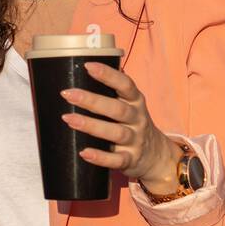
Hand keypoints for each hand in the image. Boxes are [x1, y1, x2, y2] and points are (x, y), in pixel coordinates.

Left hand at [59, 61, 182, 192]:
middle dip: (92, 100)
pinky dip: (101, 157)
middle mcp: (137, 119)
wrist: (156, 155)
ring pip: (115, 133)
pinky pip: (117, 160)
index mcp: (136, 102)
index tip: (88, 66)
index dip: (108, 75)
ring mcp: (135, 140)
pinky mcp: (131, 159)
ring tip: (68, 119)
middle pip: (117, 109)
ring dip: (91, 126)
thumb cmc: (133, 123)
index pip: (125, 85)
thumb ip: (114, 90)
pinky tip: (84, 152)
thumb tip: (87, 66)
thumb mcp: (130, 104)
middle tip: (68, 93)